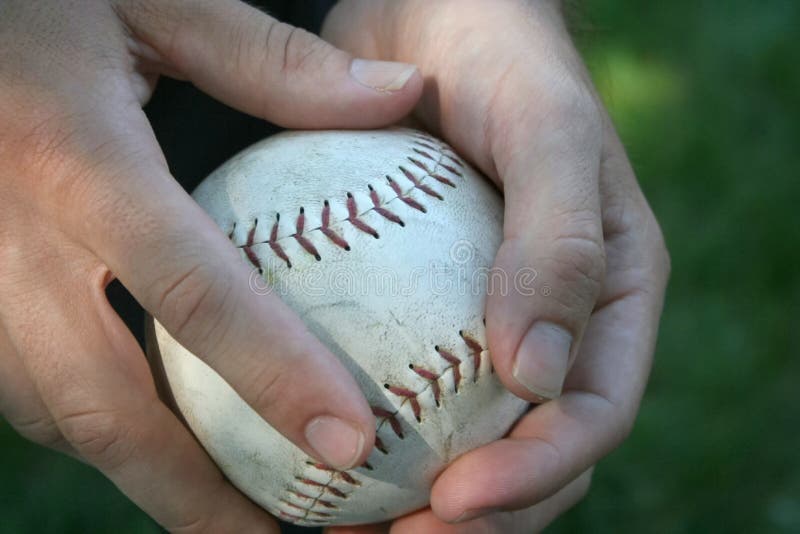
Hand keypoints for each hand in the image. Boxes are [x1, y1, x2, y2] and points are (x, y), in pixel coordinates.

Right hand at [0, 0, 421, 530]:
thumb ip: (277, 62)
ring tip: (238, 515)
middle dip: (196, 494)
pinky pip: (32, 390)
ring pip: (60, 415)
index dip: (273, 375)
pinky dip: (105, 430)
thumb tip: (402, 95)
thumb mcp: (159, 5)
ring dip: (150, 477)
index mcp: (75, 157)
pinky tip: (166, 442)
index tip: (352, 440)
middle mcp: (13, 239)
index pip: (191, 289)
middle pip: (104, 405)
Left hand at [323, 0, 669, 530]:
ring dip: (415, 495)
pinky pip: (396, 379)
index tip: (454, 502)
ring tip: (343, 524)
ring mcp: (485, 319)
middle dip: (477, 516)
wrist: (435, 13)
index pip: (593, 415)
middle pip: (532, 450)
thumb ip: (562, 245)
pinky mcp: (418, 305)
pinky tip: (305, 446)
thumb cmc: (505, 58)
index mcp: (610, 299)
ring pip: (464, 433)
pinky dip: (361, 426)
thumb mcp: (549, 132)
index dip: (536, 475)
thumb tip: (539, 380)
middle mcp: (554, 322)